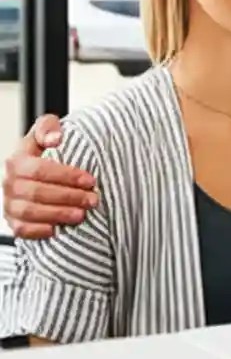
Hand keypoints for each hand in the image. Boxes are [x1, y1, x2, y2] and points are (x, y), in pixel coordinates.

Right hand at [3, 114, 96, 238]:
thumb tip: (55, 138)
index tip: (90, 180)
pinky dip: (38, 230)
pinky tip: (56, 229)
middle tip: (92, 200)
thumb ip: (48, 127)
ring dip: (58, 214)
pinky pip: (21, 229)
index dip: (67, 176)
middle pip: (37, 192)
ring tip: (81, 215)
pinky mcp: (13, 220)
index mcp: (17, 161)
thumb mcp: (47, 131)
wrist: (37, 171)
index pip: (39, 170)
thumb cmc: (45, 151)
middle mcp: (10, 183)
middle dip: (69, 197)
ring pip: (30, 212)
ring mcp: (10, 203)